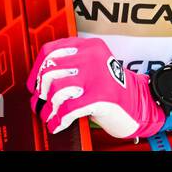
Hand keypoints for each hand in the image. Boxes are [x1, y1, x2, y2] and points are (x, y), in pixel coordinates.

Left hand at [28, 36, 165, 138]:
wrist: (138, 104)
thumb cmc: (110, 88)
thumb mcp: (93, 67)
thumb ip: (71, 64)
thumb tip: (38, 78)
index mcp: (90, 46)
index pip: (51, 50)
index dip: (36, 69)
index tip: (34, 83)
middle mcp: (93, 57)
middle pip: (50, 70)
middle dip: (40, 91)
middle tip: (41, 102)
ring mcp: (98, 76)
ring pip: (56, 90)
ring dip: (47, 108)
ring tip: (49, 115)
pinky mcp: (101, 96)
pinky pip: (68, 109)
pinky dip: (58, 120)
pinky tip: (57, 124)